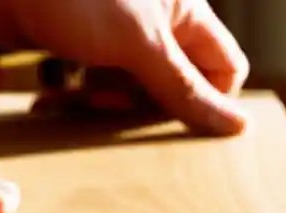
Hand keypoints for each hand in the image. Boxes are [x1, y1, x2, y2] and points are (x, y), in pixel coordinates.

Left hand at [0, 0, 249, 135]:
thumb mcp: (140, 44)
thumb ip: (185, 88)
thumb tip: (237, 126)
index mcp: (184, 12)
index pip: (224, 69)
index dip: (207, 100)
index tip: (171, 114)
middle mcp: (154, 23)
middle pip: (174, 86)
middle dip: (143, 108)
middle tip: (110, 104)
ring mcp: (112, 36)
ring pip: (128, 92)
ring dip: (102, 107)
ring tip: (74, 102)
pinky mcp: (73, 47)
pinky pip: (87, 89)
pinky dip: (72, 101)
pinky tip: (48, 102)